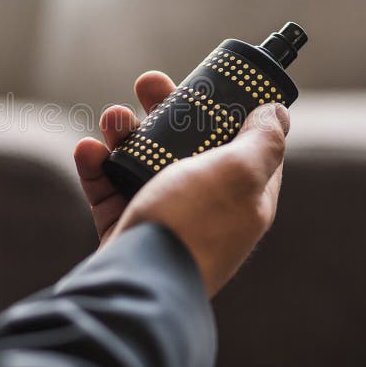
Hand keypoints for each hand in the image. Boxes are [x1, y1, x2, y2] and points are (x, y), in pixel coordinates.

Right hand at [74, 71, 290, 296]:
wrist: (140, 282)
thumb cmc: (192, 225)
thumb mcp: (238, 174)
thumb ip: (263, 141)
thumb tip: (278, 113)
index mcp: (242, 195)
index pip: (241, 144)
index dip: (225, 110)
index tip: (205, 84)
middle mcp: (204, 205)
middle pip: (187, 146)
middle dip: (166, 109)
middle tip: (148, 84)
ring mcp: (164, 218)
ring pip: (144, 162)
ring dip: (125, 133)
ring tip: (111, 117)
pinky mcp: (128, 229)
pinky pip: (110, 189)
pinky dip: (97, 166)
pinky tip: (87, 149)